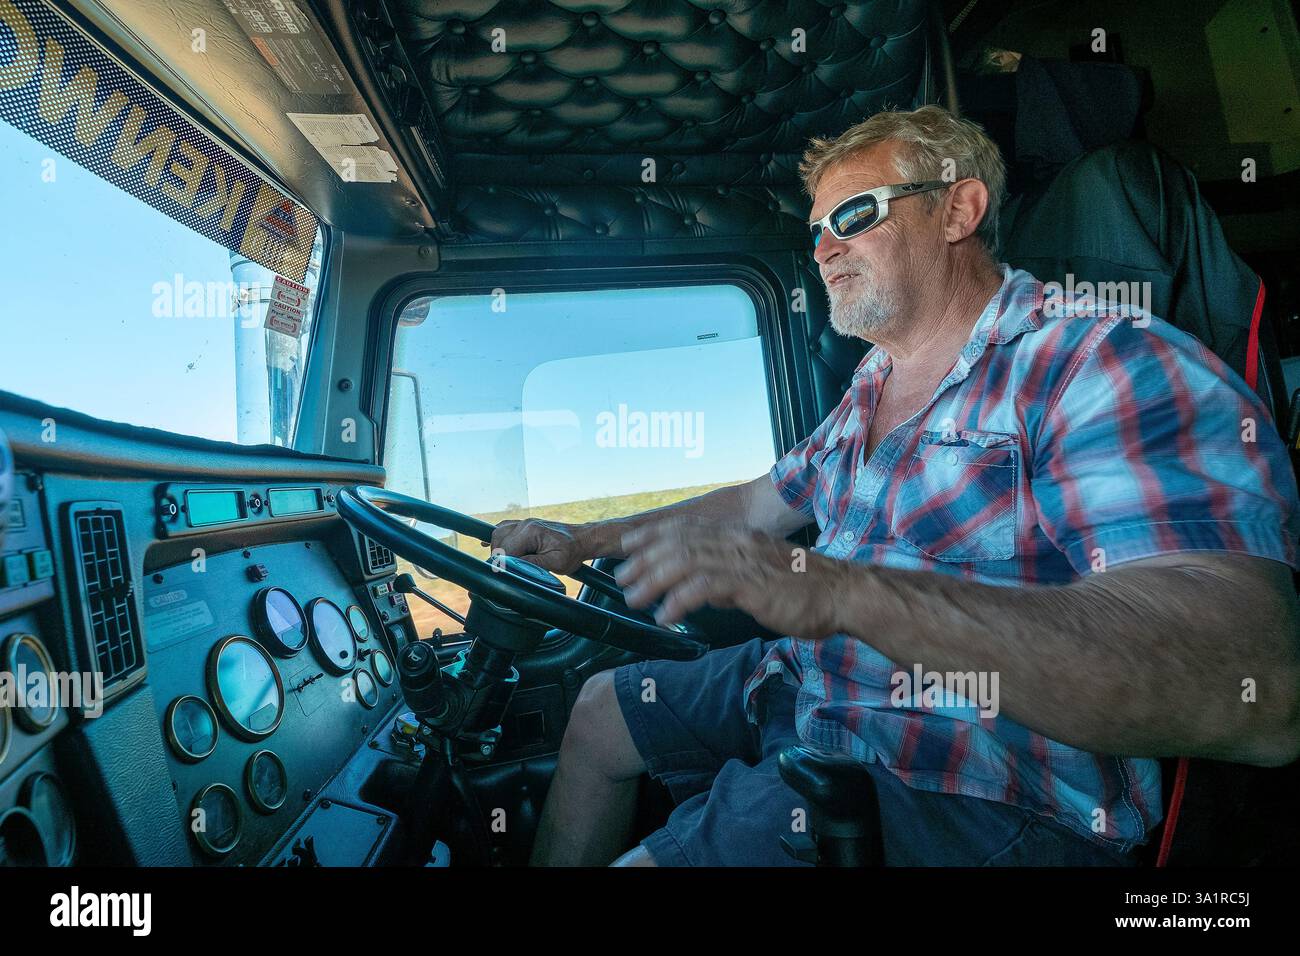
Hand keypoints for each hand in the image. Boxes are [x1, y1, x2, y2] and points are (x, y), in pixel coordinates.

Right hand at [490, 518, 591, 574]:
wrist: (583, 540)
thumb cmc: (572, 552)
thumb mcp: (555, 564)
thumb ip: (532, 564)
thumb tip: (512, 567)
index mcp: (531, 532)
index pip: (506, 549)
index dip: (503, 564)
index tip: (506, 575)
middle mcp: (525, 524)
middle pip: (498, 539)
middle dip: (499, 556)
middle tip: (506, 571)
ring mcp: (525, 523)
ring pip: (499, 533)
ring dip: (498, 548)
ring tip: (504, 563)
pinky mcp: (526, 526)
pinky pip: (505, 528)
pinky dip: (497, 537)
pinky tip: (488, 545)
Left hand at [614, 519, 846, 637]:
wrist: (843, 594)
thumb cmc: (805, 590)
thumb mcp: (761, 577)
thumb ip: (731, 580)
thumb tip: (704, 591)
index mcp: (739, 536)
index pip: (686, 527)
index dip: (653, 535)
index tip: (628, 545)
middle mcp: (737, 541)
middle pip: (678, 542)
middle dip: (644, 560)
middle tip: (622, 580)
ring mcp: (743, 560)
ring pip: (684, 561)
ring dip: (653, 580)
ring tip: (636, 600)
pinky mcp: (750, 584)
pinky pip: (703, 587)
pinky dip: (678, 601)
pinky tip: (666, 616)